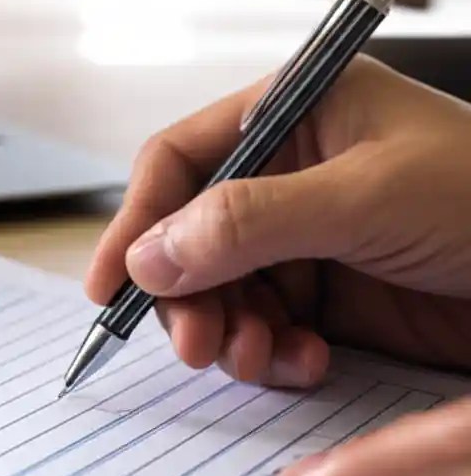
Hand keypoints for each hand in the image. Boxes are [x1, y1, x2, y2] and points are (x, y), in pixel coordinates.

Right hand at [85, 56, 470, 387]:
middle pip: (189, 236)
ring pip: (221, 289)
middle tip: (196, 345)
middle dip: (187, 294)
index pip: (181, 160)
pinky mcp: (331, 292)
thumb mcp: (364, 198)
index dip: (137, 220)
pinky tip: (306, 362)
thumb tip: (151, 254)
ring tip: (256, 359)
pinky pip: (266, 325)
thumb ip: (250, 222)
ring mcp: (307, 236)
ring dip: (228, 332)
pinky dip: (273, 353)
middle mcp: (289, 172)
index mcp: (294, 113)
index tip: (110, 284)